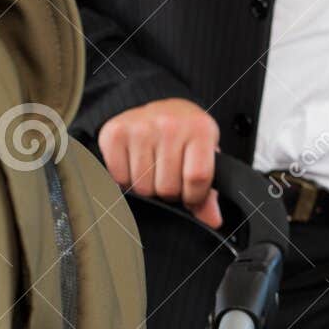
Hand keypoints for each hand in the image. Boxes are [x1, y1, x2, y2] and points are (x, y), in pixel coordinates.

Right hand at [99, 98, 221, 227]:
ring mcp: (141, 127)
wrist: (163, 107)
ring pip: (142, 186)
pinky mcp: (115, 132)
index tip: (191, 195)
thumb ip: (210, 190)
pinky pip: (118, 177)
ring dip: (148, 187)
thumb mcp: (207, 155)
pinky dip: (126, 180)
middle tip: (171, 177)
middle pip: (167, 187)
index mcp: (200, 130)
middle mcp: (171, 125)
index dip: (194, 196)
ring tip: (154, 170)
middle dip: (170, 192)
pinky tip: (136, 164)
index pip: (197, 178)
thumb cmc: (188, 135)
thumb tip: (212, 220)